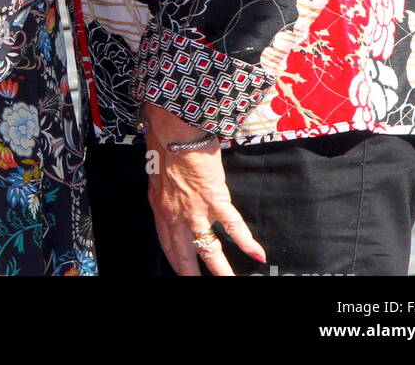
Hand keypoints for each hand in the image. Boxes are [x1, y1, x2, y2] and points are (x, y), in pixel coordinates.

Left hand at [143, 102, 266, 275]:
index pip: (166, 242)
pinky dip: (247, 242)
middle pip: (184, 254)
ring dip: (221, 270)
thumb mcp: (157, 172)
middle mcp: (175, 214)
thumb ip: (165, 189)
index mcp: (160, 206)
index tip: (180, 270)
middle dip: (191, 274)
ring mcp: (195, 210)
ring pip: (209, 250)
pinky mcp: (215, 200)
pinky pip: (233, 227)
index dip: (174, 259)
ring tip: (229, 282)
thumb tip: (172, 192)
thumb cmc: (164, 143)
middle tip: (197, 284)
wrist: (173, 130)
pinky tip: (257, 254)